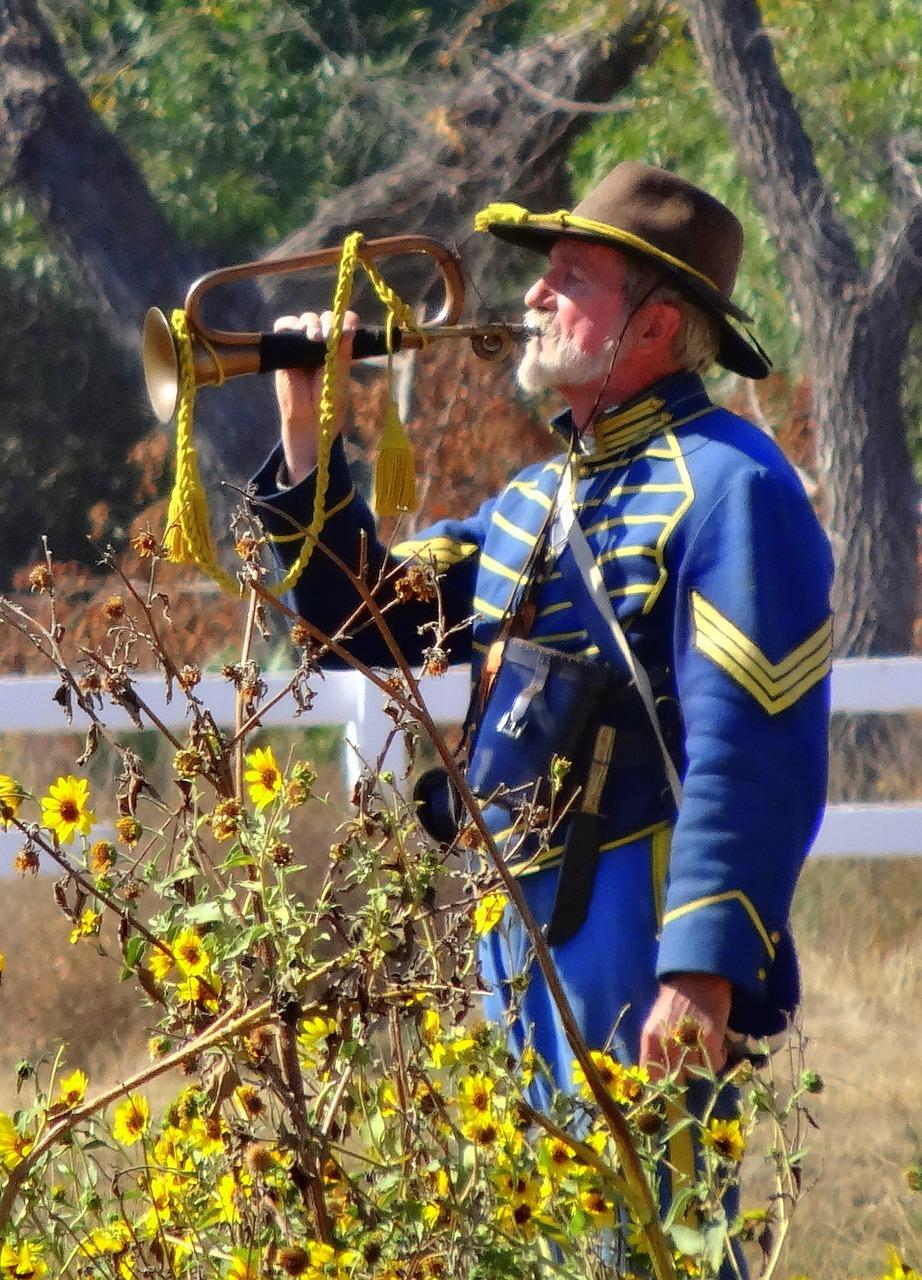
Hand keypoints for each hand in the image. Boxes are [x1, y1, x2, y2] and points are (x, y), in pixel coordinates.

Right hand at [275, 309, 357, 485]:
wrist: (309, 419)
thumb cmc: (328, 402)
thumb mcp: (339, 377)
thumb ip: (343, 354)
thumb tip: (348, 328)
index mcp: (340, 348)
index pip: (345, 324)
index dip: (347, 320)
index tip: (348, 330)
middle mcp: (323, 343)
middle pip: (326, 317)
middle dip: (328, 322)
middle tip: (328, 337)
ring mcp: (303, 345)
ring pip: (306, 319)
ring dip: (311, 323)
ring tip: (314, 337)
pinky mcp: (285, 349)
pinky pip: (283, 327)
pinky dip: (288, 324)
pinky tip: (296, 330)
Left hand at [639, 973, 731, 1078]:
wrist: (698, 976)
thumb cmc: (675, 998)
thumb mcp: (656, 1021)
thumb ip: (655, 1046)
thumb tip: (657, 1074)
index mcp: (650, 1037)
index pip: (651, 1074)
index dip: (661, 1081)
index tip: (669, 1081)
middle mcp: (667, 1042)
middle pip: (676, 1078)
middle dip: (684, 1073)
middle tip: (691, 1059)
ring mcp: (689, 1042)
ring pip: (697, 1073)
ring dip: (702, 1064)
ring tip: (704, 1046)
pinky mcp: (710, 1039)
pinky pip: (715, 1064)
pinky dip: (718, 1057)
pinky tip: (716, 1043)